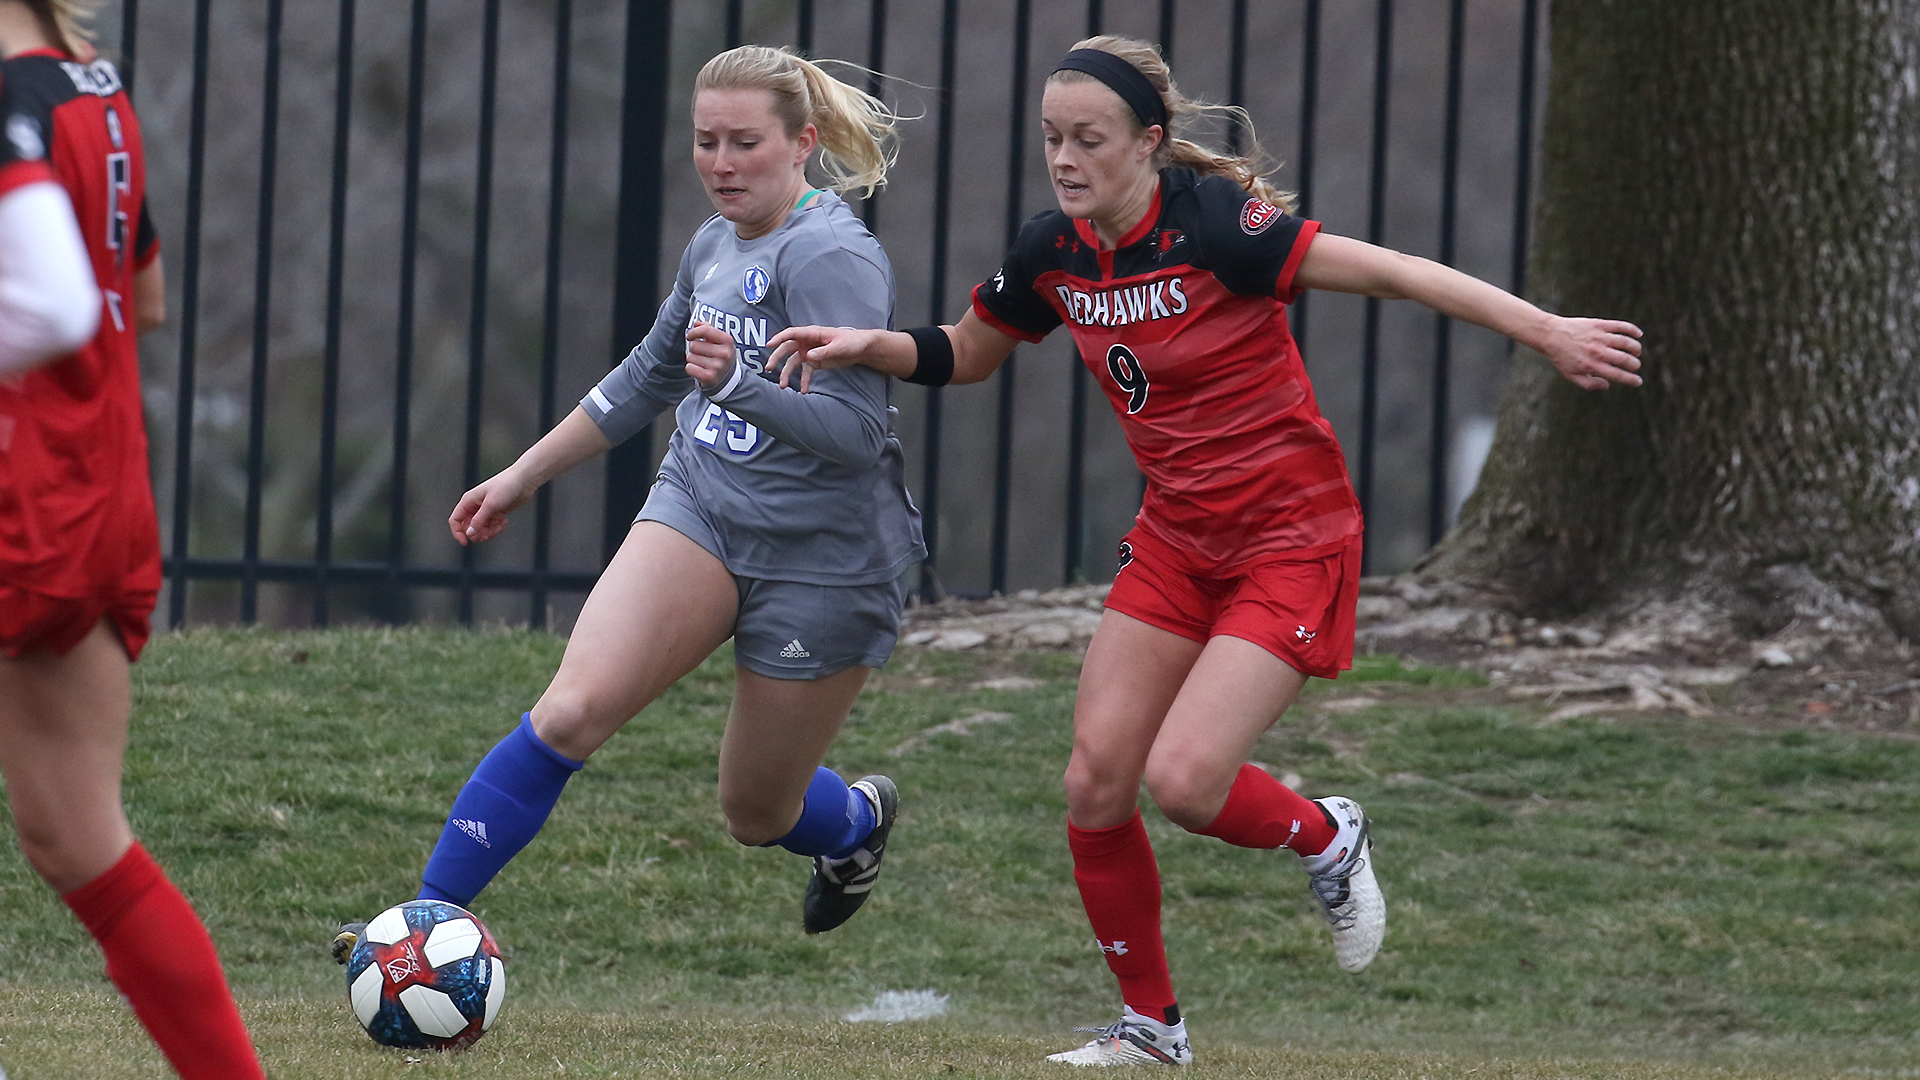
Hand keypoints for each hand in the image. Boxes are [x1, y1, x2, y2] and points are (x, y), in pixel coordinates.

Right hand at [448, 468, 535, 545]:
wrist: (523, 481)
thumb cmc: (505, 486)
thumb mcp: (490, 504)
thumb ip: (479, 520)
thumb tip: (469, 533)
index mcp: (468, 500)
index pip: (455, 519)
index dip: (457, 532)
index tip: (465, 542)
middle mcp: (475, 506)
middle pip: (468, 527)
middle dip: (477, 533)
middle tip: (487, 534)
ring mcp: (486, 510)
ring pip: (481, 529)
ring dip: (489, 532)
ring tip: (499, 525)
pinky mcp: (496, 513)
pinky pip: (491, 526)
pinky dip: (497, 527)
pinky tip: (504, 521)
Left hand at [684, 320, 737, 390]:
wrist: (727, 378)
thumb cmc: (719, 355)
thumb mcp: (718, 340)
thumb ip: (707, 329)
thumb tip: (696, 324)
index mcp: (727, 341)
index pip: (705, 330)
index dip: (693, 332)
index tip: (690, 336)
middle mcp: (724, 354)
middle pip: (694, 345)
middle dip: (694, 348)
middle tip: (702, 353)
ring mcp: (718, 367)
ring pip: (690, 357)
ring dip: (693, 359)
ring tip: (702, 362)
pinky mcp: (709, 377)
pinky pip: (689, 367)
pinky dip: (691, 368)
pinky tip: (700, 370)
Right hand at [767, 324, 886, 392]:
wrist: (861, 349)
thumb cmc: (851, 342)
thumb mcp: (839, 346)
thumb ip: (823, 351)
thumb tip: (808, 356)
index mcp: (812, 333)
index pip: (792, 333)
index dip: (779, 338)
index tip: (769, 345)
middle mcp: (808, 342)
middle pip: (788, 348)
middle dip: (778, 358)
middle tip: (769, 368)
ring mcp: (810, 352)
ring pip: (794, 362)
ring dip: (787, 373)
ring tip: (783, 385)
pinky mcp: (815, 362)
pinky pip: (805, 372)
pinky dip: (803, 381)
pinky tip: (803, 390)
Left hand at [1541, 317, 1643, 389]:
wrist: (1550, 335)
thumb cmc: (1561, 357)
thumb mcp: (1571, 375)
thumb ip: (1589, 384)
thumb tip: (1607, 385)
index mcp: (1591, 366)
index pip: (1618, 374)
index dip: (1631, 379)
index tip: (1638, 382)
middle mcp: (1597, 352)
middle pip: (1625, 359)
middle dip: (1635, 365)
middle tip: (1635, 366)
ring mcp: (1599, 337)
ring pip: (1626, 342)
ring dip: (1636, 348)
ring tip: (1636, 352)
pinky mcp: (1599, 324)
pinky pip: (1621, 326)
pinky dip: (1633, 330)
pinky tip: (1638, 335)